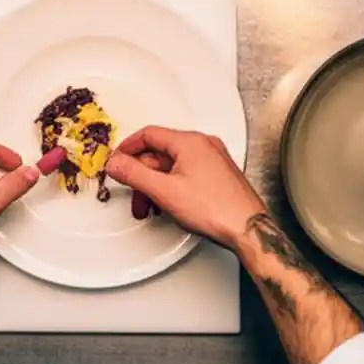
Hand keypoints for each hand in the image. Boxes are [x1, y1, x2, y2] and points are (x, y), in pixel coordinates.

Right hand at [105, 126, 264, 251]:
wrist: (248, 229)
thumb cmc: (216, 209)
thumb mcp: (165, 191)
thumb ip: (135, 174)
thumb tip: (116, 163)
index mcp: (191, 142)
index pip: (149, 134)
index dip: (128, 148)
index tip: (117, 161)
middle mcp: (204, 145)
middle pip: (160, 152)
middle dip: (142, 174)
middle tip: (134, 193)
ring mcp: (213, 159)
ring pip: (173, 165)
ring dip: (156, 184)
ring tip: (151, 206)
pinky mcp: (218, 174)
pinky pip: (187, 172)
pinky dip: (172, 185)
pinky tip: (169, 204)